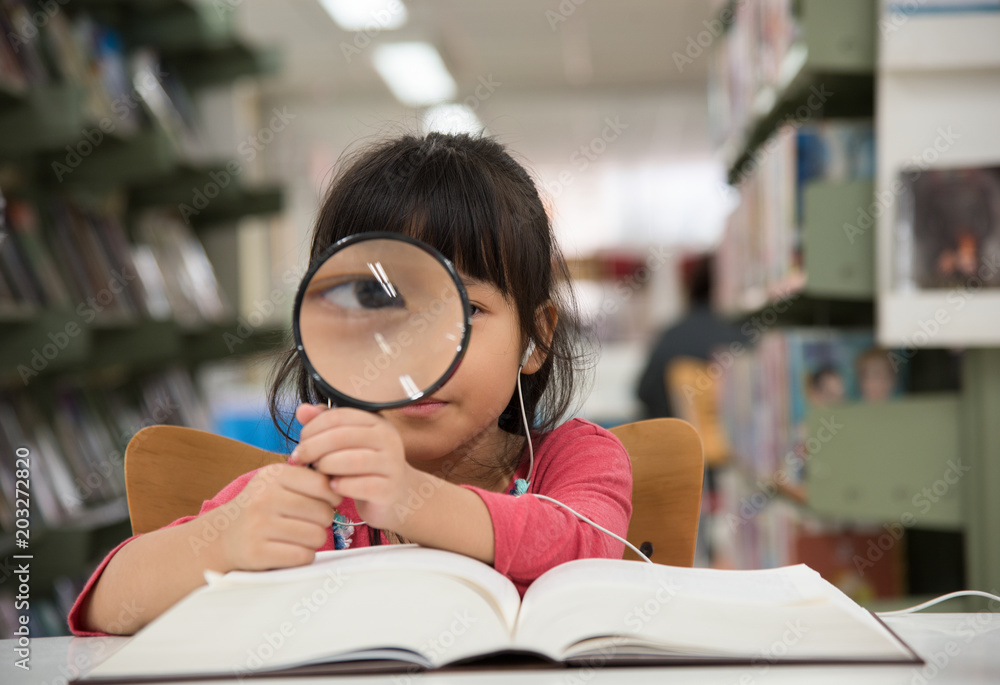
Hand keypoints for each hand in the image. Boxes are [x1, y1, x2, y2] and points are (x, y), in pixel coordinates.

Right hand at [215, 463, 340, 570]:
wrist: (224, 535)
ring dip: (314, 540)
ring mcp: (259, 526)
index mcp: (275, 475)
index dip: (331, 497)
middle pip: (324, 513)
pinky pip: (303, 556)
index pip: (324, 485)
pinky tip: (291, 549)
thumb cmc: (263, 507)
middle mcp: (265, 497)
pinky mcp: (258, 552)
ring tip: (299, 535)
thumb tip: (347, 480)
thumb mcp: (280, 482)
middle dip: (323, 521)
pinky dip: (304, 556)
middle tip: (308, 522)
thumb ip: (310, 478)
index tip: (323, 502)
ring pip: (317, 536)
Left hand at [292, 404, 420, 532]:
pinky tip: (333, 486)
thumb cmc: (364, 466)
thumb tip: (302, 411)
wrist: (395, 495)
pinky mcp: (389, 489)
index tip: (301, 441)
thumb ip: (325, 424)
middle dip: (313, 448)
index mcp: (376, 421)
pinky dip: (341, 486)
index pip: (339, 416)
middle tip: (300, 458)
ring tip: (318, 471)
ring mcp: (392, 464)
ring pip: (352, 460)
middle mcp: (388, 438)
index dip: (313, 427)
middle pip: (342, 436)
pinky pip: (361, 486)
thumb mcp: (346, 441)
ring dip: (326, 466)